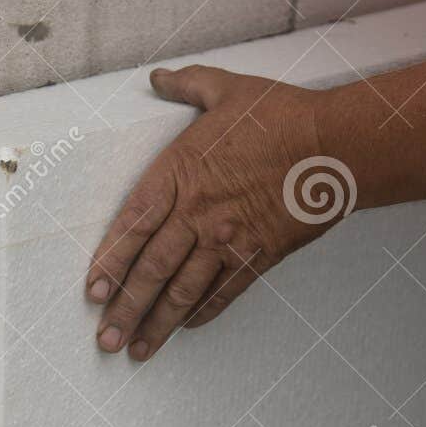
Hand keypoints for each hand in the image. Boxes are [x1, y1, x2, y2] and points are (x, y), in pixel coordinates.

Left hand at [86, 64, 354, 360]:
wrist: (334, 145)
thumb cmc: (281, 117)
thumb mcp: (227, 89)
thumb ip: (187, 85)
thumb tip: (159, 78)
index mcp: (180, 173)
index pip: (133, 224)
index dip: (110, 261)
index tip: (91, 291)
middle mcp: (198, 213)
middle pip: (151, 269)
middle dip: (124, 308)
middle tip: (104, 338)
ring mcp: (227, 238)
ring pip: (183, 291)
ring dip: (156, 324)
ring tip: (136, 349)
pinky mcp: (258, 255)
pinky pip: (224, 293)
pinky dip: (202, 313)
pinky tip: (185, 328)